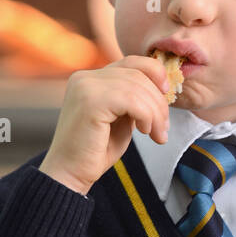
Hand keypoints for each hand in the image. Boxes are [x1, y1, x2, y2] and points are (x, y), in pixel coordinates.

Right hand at [38, 54, 173, 195]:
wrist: (69, 174)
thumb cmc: (95, 151)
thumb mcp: (120, 118)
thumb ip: (133, 100)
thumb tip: (160, 88)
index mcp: (90, 79)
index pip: (131, 62)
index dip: (155, 73)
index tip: (166, 93)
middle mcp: (85, 77)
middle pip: (137, 74)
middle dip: (158, 101)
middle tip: (164, 129)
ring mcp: (86, 87)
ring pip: (138, 88)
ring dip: (155, 113)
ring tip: (157, 135)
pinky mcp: (90, 101)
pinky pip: (132, 100)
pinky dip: (146, 116)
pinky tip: (145, 132)